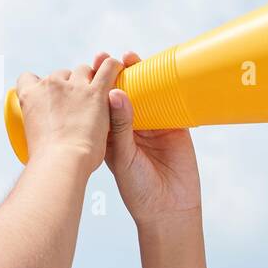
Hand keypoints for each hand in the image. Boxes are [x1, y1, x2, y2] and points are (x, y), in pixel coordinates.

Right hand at [15, 56, 123, 176]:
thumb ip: (37, 125)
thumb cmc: (47, 159)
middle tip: (76, 106)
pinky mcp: (95, 92)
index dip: (39, 86)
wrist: (61, 162)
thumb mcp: (31, 135)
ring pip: (83, 70)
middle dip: (68, 85)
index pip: (28, 78)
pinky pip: (107, 68)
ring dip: (89, 79)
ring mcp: (73, 86)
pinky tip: (117, 68)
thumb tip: (44, 130)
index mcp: (30, 94)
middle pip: (61, 74)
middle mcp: (50, 84)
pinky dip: (113, 66)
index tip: (47, 97)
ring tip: (96, 96)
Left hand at [94, 50, 202, 223]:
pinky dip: (169, 88)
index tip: (91, 65)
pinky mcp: (176, 126)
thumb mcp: (123, 156)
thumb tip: (113, 93)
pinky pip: (173, 102)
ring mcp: (154, 124)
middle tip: (107, 57)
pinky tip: (163, 73)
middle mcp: (131, 126)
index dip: (97, 84)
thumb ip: (120, 126)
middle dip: (117, 73)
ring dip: (141, 75)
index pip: (103, 103)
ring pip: (147, 93)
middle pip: (124, 92)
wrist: (167, 210)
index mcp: (112, 133)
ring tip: (131, 58)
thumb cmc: (137, 189)